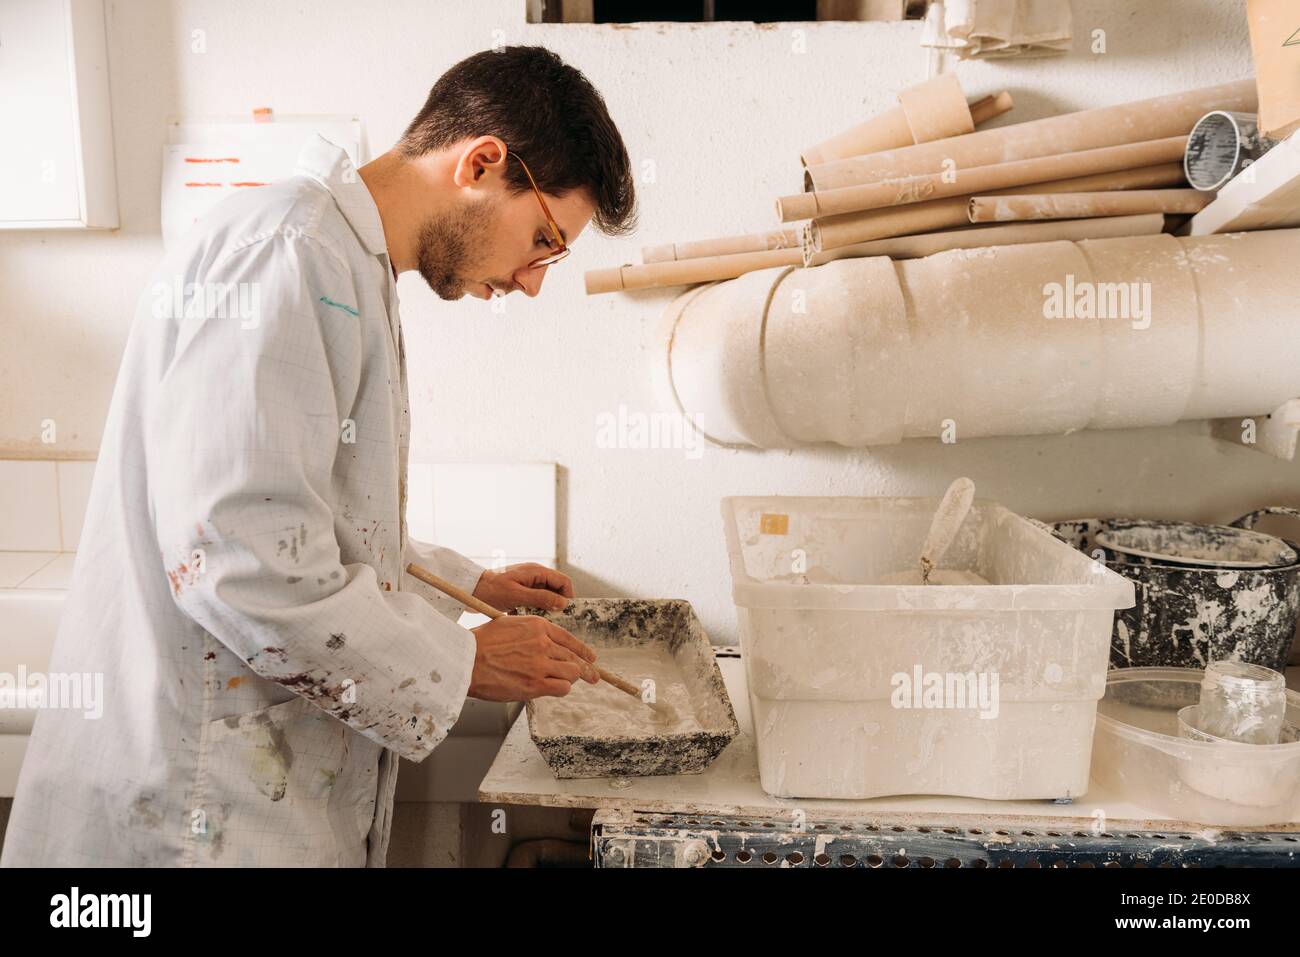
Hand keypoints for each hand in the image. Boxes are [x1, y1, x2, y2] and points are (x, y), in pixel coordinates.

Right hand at [467, 615, 598, 700]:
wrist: (466, 660)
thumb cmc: (481, 643)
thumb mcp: (510, 625)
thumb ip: (532, 633)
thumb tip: (546, 643)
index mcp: (538, 626)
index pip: (570, 639)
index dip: (583, 651)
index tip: (591, 658)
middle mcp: (543, 643)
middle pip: (573, 657)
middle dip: (584, 669)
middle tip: (593, 677)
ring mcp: (541, 664)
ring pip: (572, 673)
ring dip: (569, 679)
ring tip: (564, 682)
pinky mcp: (536, 685)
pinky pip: (562, 688)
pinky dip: (561, 689)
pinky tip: (554, 689)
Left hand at [472, 563, 574, 613]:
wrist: (470, 589)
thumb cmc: (491, 590)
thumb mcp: (517, 595)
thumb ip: (541, 598)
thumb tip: (562, 603)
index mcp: (536, 571)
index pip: (564, 581)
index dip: (567, 596)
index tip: (563, 611)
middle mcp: (535, 575)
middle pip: (556, 590)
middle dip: (555, 604)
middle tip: (549, 617)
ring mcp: (528, 583)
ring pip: (545, 597)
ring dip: (542, 608)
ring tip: (532, 617)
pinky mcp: (521, 591)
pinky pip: (534, 601)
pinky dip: (531, 609)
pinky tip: (521, 615)